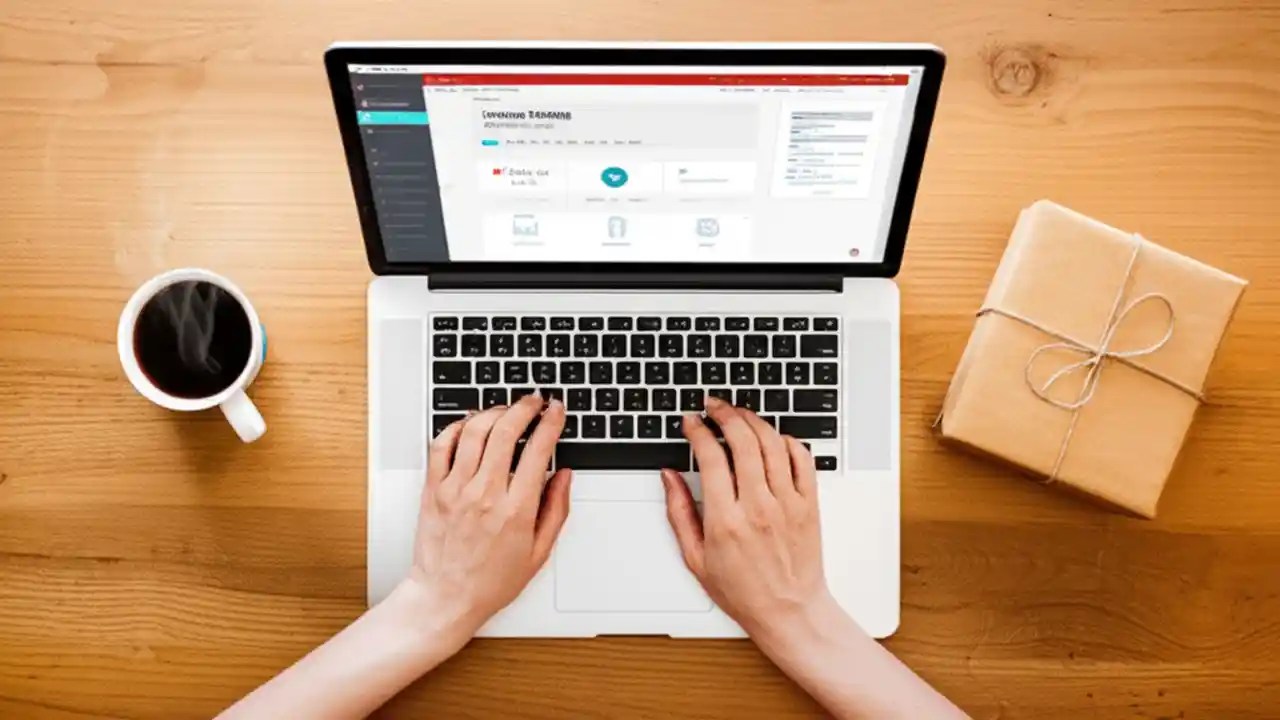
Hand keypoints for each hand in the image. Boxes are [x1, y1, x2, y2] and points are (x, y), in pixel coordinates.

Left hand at [402, 393, 571, 634]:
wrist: (445, 598)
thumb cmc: (490, 582)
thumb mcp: (538, 552)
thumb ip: (556, 510)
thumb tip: (564, 476)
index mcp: (516, 510)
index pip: (538, 450)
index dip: (551, 422)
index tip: (556, 412)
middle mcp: (484, 494)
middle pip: (506, 431)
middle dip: (525, 407)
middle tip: (534, 401)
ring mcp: (455, 489)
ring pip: (474, 431)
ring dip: (494, 412)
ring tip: (506, 409)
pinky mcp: (433, 490)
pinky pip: (441, 445)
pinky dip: (456, 427)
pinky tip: (469, 424)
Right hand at [660, 396, 830, 637]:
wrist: (790, 612)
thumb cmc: (743, 591)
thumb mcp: (695, 558)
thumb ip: (679, 513)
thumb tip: (669, 476)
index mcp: (726, 520)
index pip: (711, 457)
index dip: (698, 430)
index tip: (692, 422)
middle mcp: (758, 507)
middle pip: (743, 440)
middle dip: (725, 413)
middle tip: (714, 406)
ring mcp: (788, 504)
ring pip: (773, 443)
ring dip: (754, 420)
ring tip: (740, 414)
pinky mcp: (809, 505)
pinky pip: (803, 459)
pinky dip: (788, 440)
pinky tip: (774, 438)